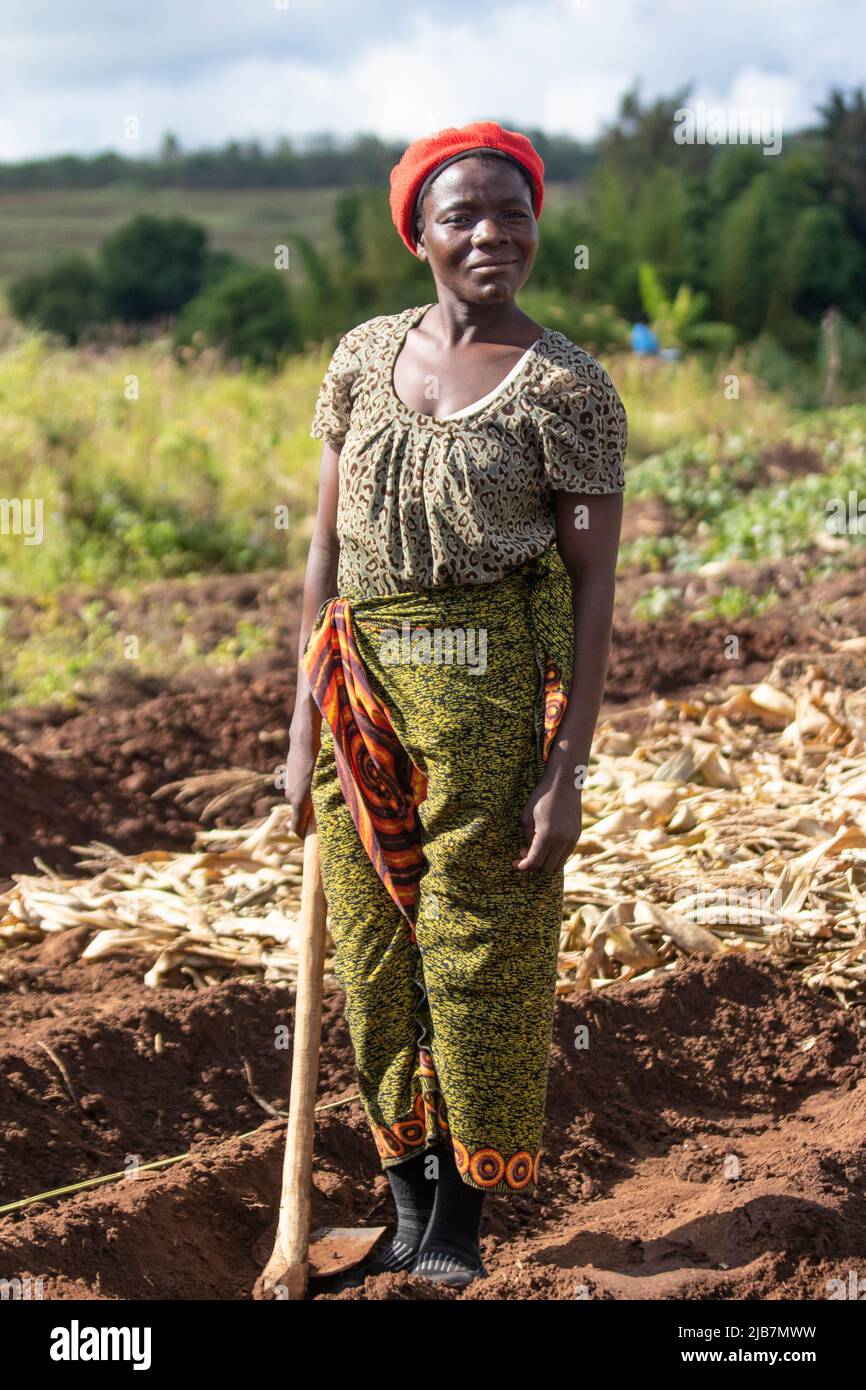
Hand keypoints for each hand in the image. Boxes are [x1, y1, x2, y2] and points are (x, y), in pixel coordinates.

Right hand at [284, 723, 319, 838]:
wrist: (303, 742)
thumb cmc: (316, 764)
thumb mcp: (322, 787)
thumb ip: (320, 806)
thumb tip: (322, 820)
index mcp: (299, 802)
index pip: (297, 828)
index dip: (304, 837)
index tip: (315, 841)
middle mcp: (291, 796)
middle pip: (301, 815)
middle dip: (311, 820)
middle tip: (328, 820)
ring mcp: (290, 786)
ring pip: (301, 802)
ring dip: (311, 804)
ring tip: (327, 800)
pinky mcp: (291, 777)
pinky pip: (299, 791)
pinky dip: (308, 792)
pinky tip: (319, 783)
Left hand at [513, 769, 581, 874]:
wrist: (564, 783)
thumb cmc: (541, 797)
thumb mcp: (526, 817)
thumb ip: (527, 838)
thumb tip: (527, 854)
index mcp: (547, 835)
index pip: (534, 862)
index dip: (522, 866)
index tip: (514, 863)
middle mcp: (562, 841)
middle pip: (546, 869)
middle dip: (533, 866)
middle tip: (524, 853)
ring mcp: (572, 840)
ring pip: (557, 866)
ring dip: (545, 863)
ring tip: (535, 850)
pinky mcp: (576, 837)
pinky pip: (565, 856)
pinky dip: (554, 857)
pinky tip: (546, 845)